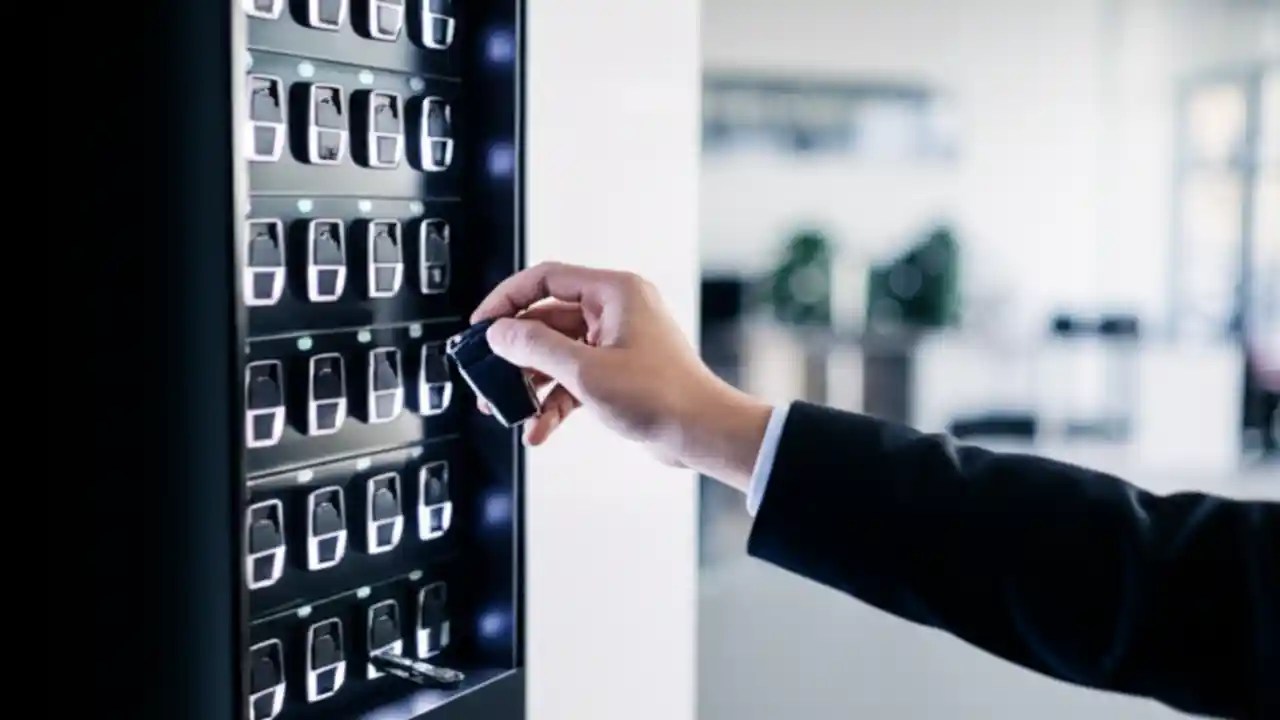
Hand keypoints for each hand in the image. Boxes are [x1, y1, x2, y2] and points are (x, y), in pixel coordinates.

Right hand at [471, 262, 770, 490]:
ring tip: (507, 410)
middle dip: (515, 355)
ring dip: (531, 385)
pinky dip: (555, 402)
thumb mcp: (585, 371)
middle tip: (487, 377)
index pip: (545, 279)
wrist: (702, 432)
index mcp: (613, 292)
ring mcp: (617, 341)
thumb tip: (499, 333)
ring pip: (557, 354)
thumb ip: (535, 348)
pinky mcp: (618, 371)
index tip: (481, 326)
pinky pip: (574, 378)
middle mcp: (615, 310)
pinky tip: (539, 429)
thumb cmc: (661, 395)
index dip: (506, 300)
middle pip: (546, 321)